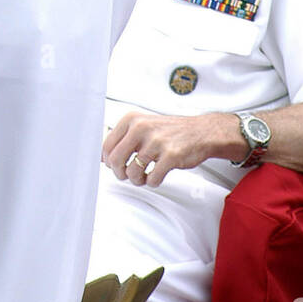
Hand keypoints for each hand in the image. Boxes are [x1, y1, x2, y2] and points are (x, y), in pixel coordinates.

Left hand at [102, 111, 216, 187]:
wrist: (200, 132)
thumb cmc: (170, 131)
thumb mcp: (143, 125)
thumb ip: (123, 138)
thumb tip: (102, 157)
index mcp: (132, 119)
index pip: (107, 145)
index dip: (108, 160)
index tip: (113, 165)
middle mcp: (141, 128)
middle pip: (115, 160)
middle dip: (119, 173)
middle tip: (126, 174)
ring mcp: (156, 142)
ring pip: (133, 172)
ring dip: (137, 180)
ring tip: (144, 176)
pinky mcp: (170, 156)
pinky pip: (152, 179)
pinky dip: (152, 182)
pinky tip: (156, 175)